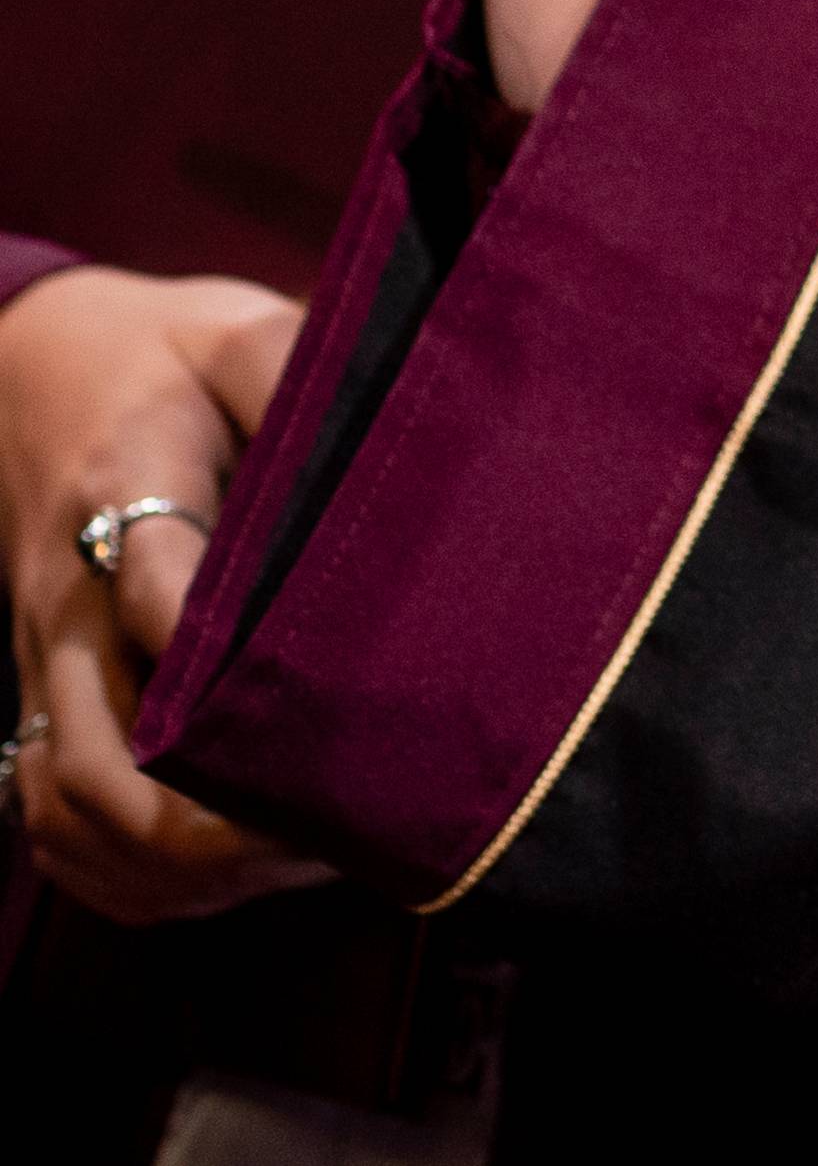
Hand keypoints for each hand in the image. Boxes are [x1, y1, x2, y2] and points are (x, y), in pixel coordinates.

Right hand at [2, 265, 324, 921]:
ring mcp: (44, 666)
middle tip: (340, 829)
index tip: (348, 727)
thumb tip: (390, 416)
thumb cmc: (163, 359)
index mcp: (120, 499)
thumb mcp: (232, 332)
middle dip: (212, 824)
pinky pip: (51, 821)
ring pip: (70, 811)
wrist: (35, 370)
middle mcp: (66, 605)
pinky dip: (123, 874)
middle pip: (101, 757)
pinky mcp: (42, 702)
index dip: (243, 680)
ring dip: (175, 863)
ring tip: (300, 859)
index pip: (165, 601)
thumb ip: (296, 370)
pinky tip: (218, 879)